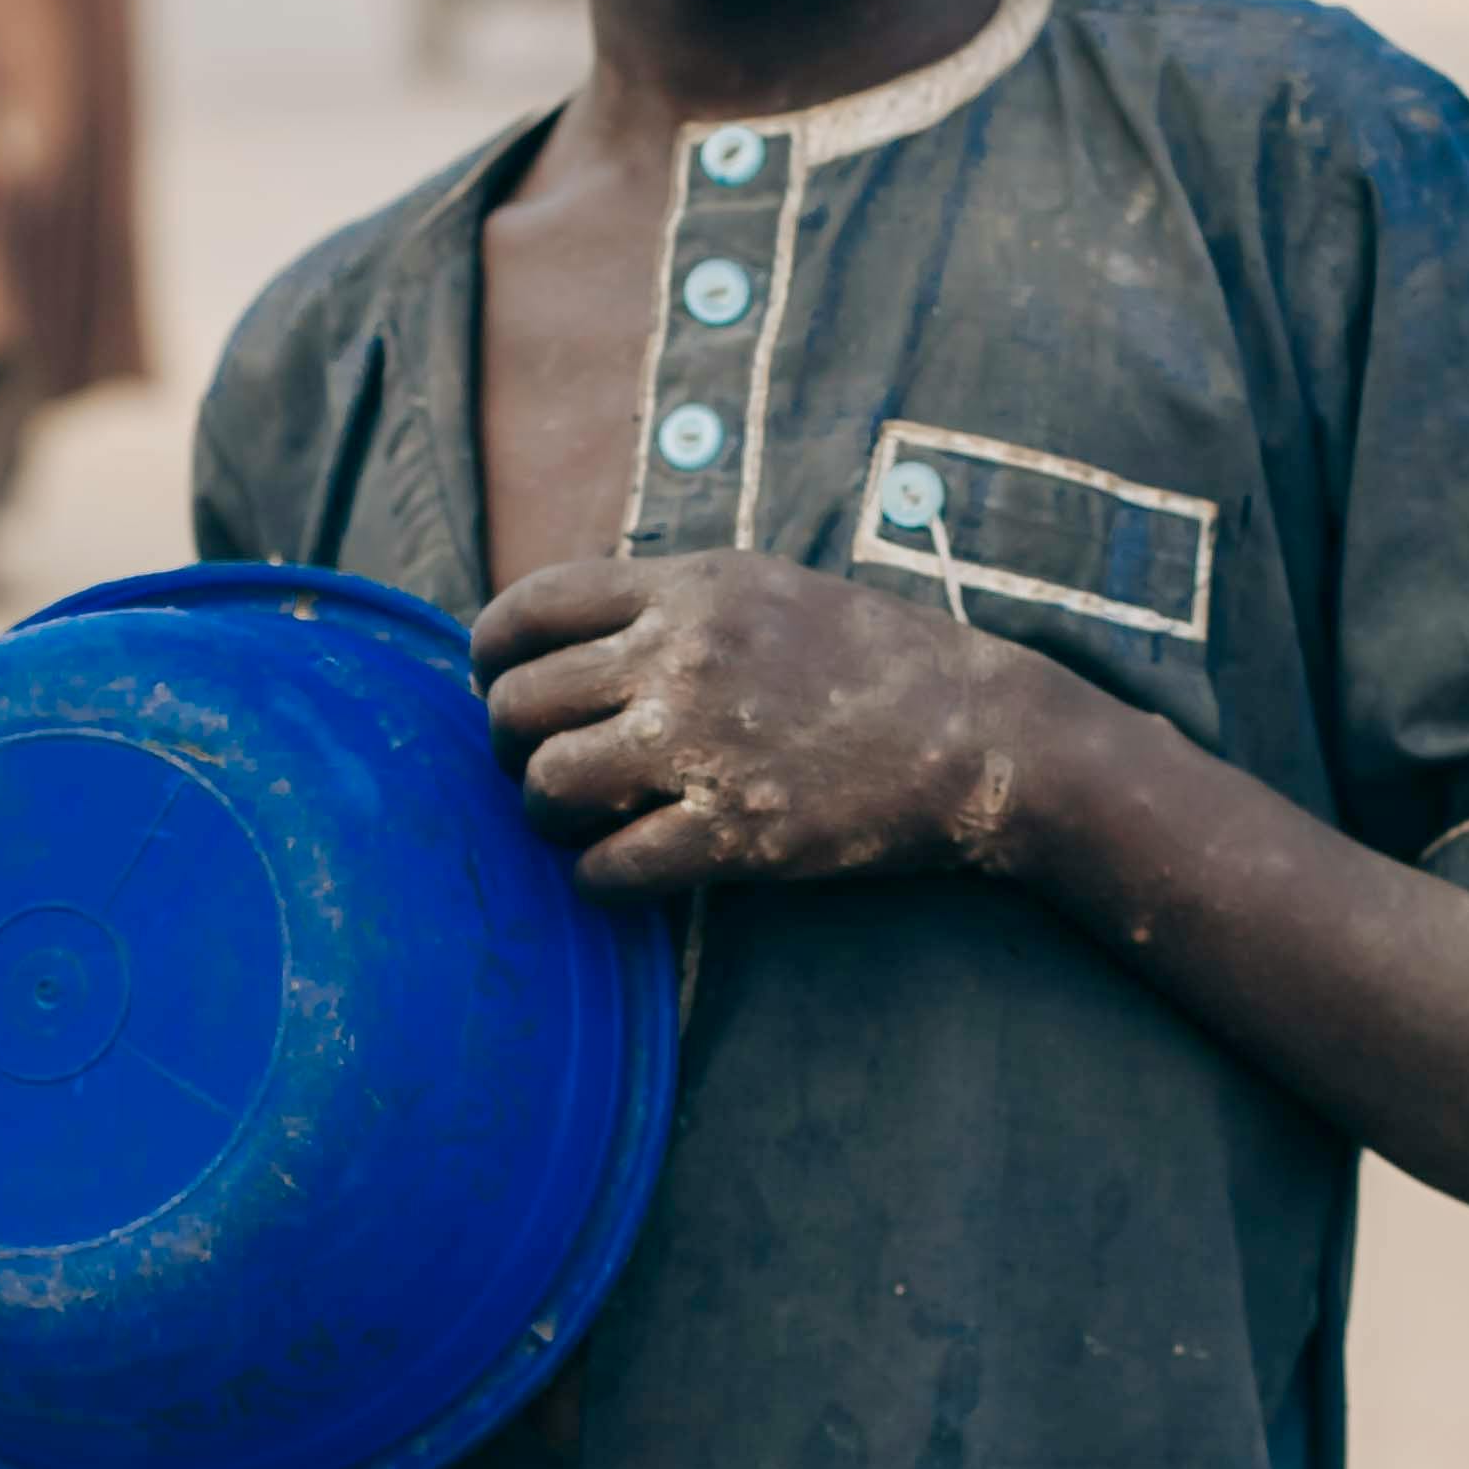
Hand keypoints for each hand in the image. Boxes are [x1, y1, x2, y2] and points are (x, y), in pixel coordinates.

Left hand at [471, 554, 1040, 899]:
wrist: (980, 735)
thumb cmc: (875, 663)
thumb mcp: (767, 590)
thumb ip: (670, 604)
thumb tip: (569, 636)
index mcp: (690, 589)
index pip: (530, 606)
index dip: (488, 653)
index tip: (494, 682)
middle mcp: (683, 658)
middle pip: (520, 703)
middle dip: (507, 744)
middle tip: (534, 767)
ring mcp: (705, 746)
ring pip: (548, 784)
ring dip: (545, 813)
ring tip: (577, 821)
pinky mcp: (735, 833)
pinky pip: (608, 868)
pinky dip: (596, 879)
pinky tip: (619, 872)